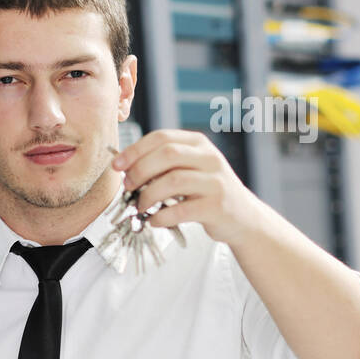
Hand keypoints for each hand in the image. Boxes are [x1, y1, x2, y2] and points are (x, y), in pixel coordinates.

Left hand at [110, 129, 264, 246]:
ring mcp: (215, 181)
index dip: (135, 150)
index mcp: (198, 144)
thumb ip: (162, 164)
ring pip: (173, 181)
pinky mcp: (217, 206)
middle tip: (128, 187)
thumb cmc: (205, 192)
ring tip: (140, 206)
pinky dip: (161, 216)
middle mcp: (210, 158)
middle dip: (139, 171)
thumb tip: (123, 166)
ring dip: (148, 195)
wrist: (242, 217)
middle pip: (166, 155)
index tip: (117, 166)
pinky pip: (181, 210)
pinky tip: (154, 220)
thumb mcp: (188, 169)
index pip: (161, 138)